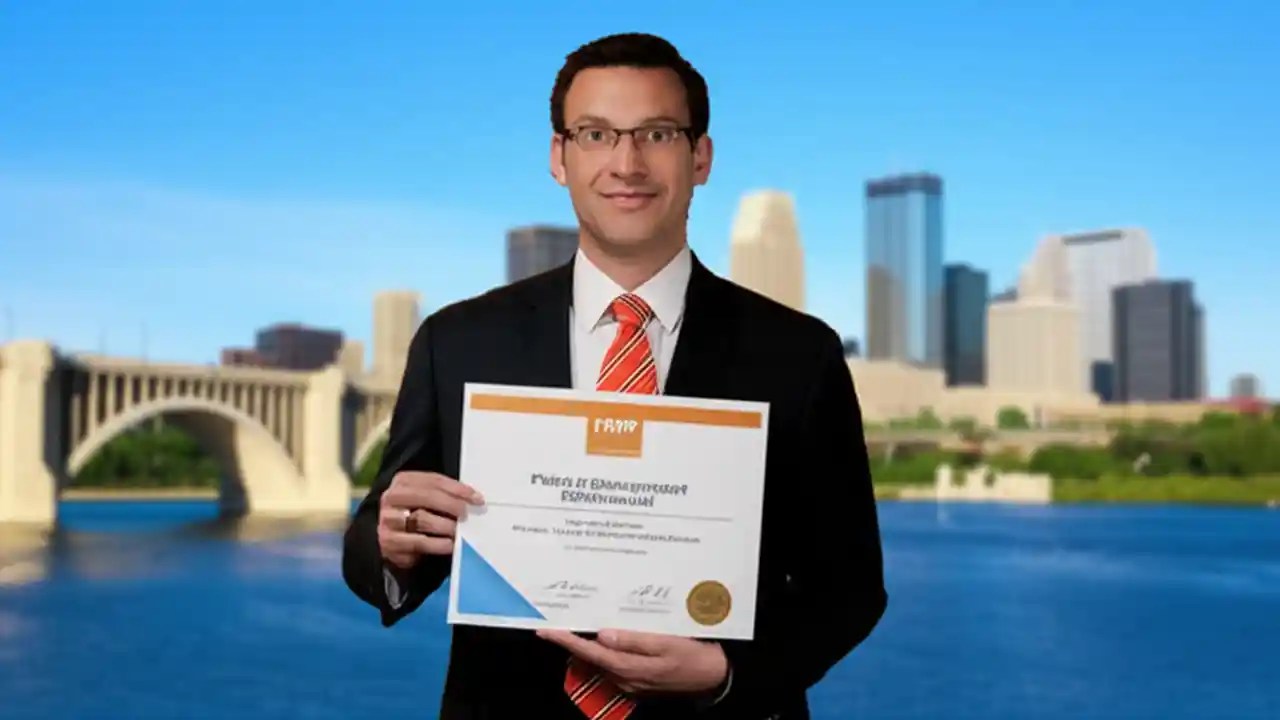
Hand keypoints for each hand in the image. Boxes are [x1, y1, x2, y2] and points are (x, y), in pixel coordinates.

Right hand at [378, 470, 483, 569]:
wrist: (392, 541)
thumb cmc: (415, 516)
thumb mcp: (426, 500)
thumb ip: (444, 496)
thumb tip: (473, 500)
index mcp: (403, 481)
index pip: (433, 480)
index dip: (457, 489)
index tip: (476, 498)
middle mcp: (392, 497)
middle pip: (426, 496)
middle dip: (451, 504)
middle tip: (467, 514)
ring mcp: (388, 520)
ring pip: (421, 519)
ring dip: (446, 525)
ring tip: (459, 531)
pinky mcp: (389, 542)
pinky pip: (418, 542)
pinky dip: (438, 544)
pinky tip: (450, 545)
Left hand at [536, 628, 727, 695]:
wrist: (715, 677)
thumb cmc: (695, 658)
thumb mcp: (667, 644)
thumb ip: (634, 640)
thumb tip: (603, 636)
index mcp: (630, 668)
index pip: (590, 651)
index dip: (566, 640)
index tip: (546, 630)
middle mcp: (626, 677)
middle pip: (591, 656)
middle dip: (571, 640)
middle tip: (553, 623)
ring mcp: (632, 680)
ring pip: (601, 659)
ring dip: (586, 643)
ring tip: (571, 625)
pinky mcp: (639, 678)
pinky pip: (614, 662)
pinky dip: (603, 649)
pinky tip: (603, 636)